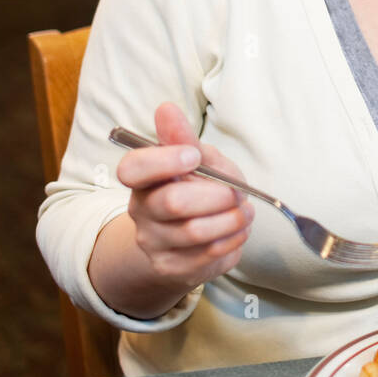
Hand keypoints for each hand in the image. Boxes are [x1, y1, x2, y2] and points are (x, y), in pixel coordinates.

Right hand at [116, 101, 253, 291]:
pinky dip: (233, 240)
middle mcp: (140, 211)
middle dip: (217, 195)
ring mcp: (153, 243)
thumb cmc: (197, 187)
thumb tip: (165, 108)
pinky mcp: (171, 268)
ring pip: (197, 233)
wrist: (190, 238)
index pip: (134, 168)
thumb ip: (183, 138)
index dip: (164, 161)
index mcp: (141, 177)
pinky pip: (209, 256)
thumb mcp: (196, 158)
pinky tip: (237, 231)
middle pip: (174, 203)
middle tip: (237, 192)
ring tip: (243, 211)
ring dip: (232, 219)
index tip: (193, 156)